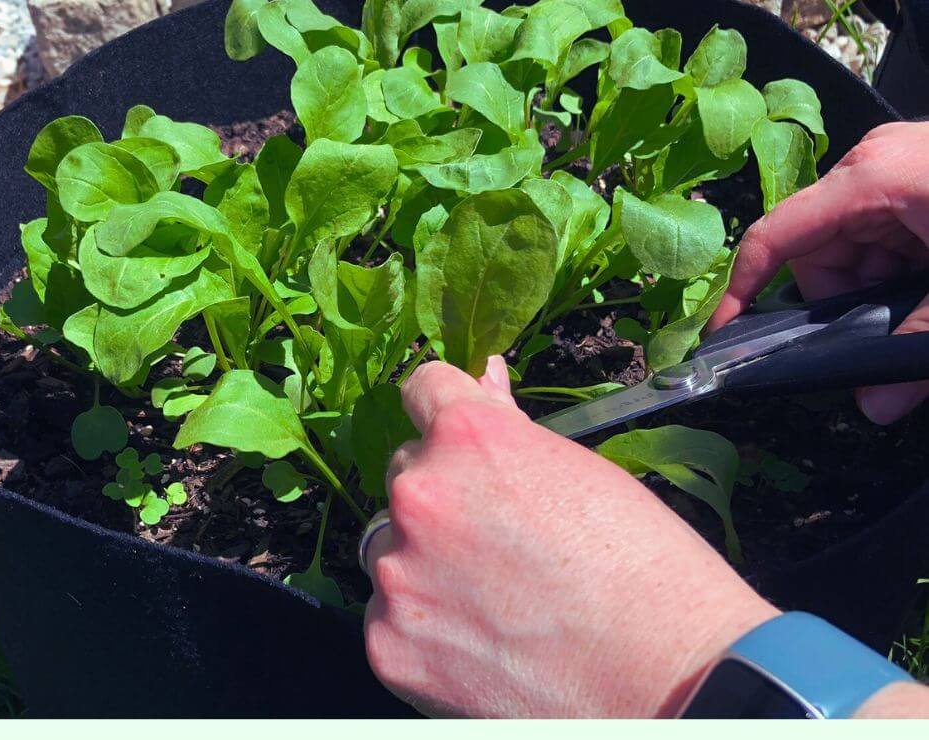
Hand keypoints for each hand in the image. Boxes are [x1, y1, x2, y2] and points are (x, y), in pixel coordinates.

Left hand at [362, 356, 776, 716]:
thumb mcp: (578, 472)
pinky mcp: (390, 643)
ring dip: (426, 559)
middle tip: (498, 536)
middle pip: (407, 472)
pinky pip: (391, 614)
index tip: (461, 435)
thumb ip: (509, 429)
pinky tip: (480, 639)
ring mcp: (400, 573)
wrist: (666, 676)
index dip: (446, 407)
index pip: (423, 388)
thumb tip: (481, 379)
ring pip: (393, 546)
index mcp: (469, 438)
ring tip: (494, 596)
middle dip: (443, 493)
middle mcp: (421, 495)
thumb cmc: (642, 565)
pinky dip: (424, 622)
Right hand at [710, 121, 928, 424]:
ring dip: (880, 289)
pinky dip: (901, 272)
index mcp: (872, 178)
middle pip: (817, 249)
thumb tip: (877, 407)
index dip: (742, 290)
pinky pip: (883, 237)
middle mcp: (873, 166)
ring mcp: (898, 170)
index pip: (776, 237)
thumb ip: (919, 345)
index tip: (725, 338)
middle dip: (843, 300)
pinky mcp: (918, 181)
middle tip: (893, 331)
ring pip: (853, 249)